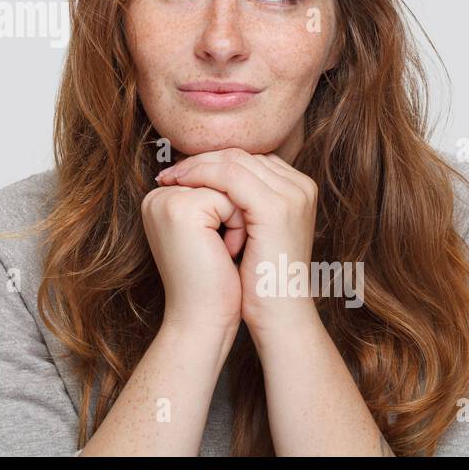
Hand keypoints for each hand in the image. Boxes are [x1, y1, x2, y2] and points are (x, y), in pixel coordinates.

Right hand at [141, 182, 243, 340]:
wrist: (204, 320)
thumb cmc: (214, 281)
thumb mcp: (211, 231)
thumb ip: (214, 198)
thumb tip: (240, 170)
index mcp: (161, 199)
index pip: (213, 175)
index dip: (231, 206)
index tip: (220, 243)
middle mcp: (158, 195)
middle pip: (221, 176)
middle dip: (235, 210)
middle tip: (226, 247)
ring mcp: (167, 200)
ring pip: (227, 185)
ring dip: (239, 217)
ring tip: (226, 249)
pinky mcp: (182, 209)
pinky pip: (229, 199)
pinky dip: (238, 226)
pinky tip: (227, 253)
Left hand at [156, 148, 319, 334]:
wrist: (277, 315)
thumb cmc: (258, 279)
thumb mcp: (251, 231)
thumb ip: (240, 202)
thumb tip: (203, 179)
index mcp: (298, 188)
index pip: (248, 158)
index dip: (211, 161)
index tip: (180, 171)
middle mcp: (300, 186)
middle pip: (241, 154)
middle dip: (200, 160)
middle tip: (168, 172)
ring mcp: (291, 194)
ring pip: (233, 160)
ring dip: (195, 167)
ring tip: (169, 180)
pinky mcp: (275, 207)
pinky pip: (229, 177)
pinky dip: (200, 177)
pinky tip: (179, 187)